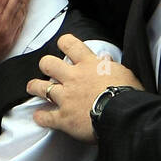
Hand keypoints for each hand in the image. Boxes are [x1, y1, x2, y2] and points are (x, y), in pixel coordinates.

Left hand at [26, 34, 141, 141]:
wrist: (122, 115)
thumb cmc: (127, 94)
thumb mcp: (123, 72)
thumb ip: (110, 66)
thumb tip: (106, 59)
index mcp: (88, 64)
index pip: (70, 45)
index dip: (64, 43)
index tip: (62, 44)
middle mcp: (73, 78)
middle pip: (48, 63)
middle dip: (45, 65)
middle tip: (46, 68)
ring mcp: (65, 97)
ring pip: (41, 88)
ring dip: (35, 87)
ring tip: (32, 87)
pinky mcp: (63, 117)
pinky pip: (46, 117)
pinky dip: (41, 117)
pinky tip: (39, 117)